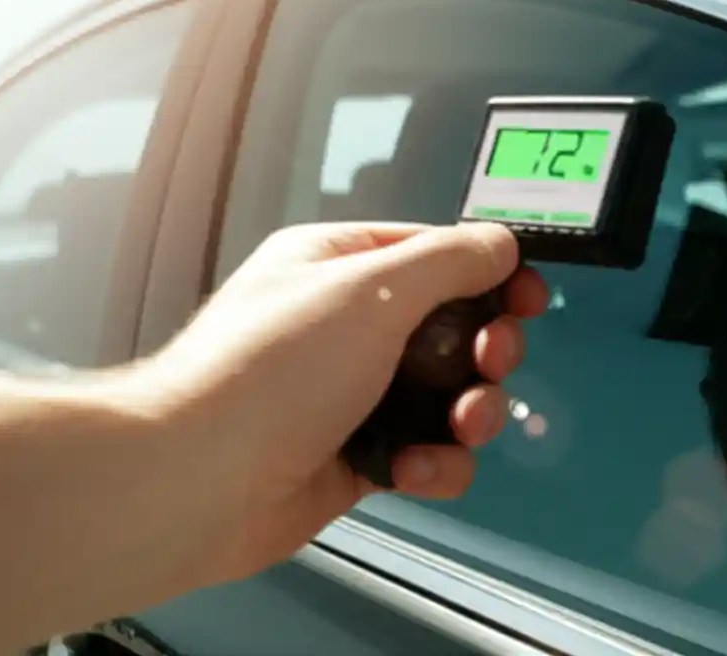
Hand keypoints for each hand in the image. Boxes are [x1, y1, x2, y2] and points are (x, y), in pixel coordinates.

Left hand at [138, 222, 547, 586]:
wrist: (199, 484)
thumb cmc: (263, 377)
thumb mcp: (369, 293)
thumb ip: (447, 261)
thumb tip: (499, 242)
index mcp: (337, 267)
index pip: (435, 254)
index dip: (490, 274)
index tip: (527, 297)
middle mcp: (345, 326)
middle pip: (453, 328)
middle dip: (484, 350)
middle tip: (487, 362)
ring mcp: (352, 393)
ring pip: (448, 396)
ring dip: (470, 413)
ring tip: (459, 426)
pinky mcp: (358, 456)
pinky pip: (425, 452)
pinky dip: (434, 464)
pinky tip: (412, 470)